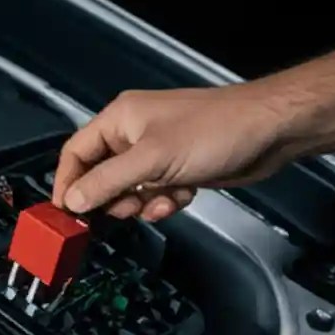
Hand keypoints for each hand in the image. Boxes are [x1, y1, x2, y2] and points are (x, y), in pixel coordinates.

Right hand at [52, 84, 297, 220]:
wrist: (268, 132)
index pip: (76, 153)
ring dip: (140, 203)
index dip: (67, 183)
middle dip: (111, 198)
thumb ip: (107, 182)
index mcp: (119, 120)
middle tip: (123, 211)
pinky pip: (155, 193)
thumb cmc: (212, 132)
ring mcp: (157, 152)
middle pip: (101, 174)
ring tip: (158, 203)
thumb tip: (73, 200)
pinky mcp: (178, 168)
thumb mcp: (151, 160)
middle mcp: (133, 134)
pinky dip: (163, 201)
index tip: (66, 214)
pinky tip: (179, 199)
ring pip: (129, 188)